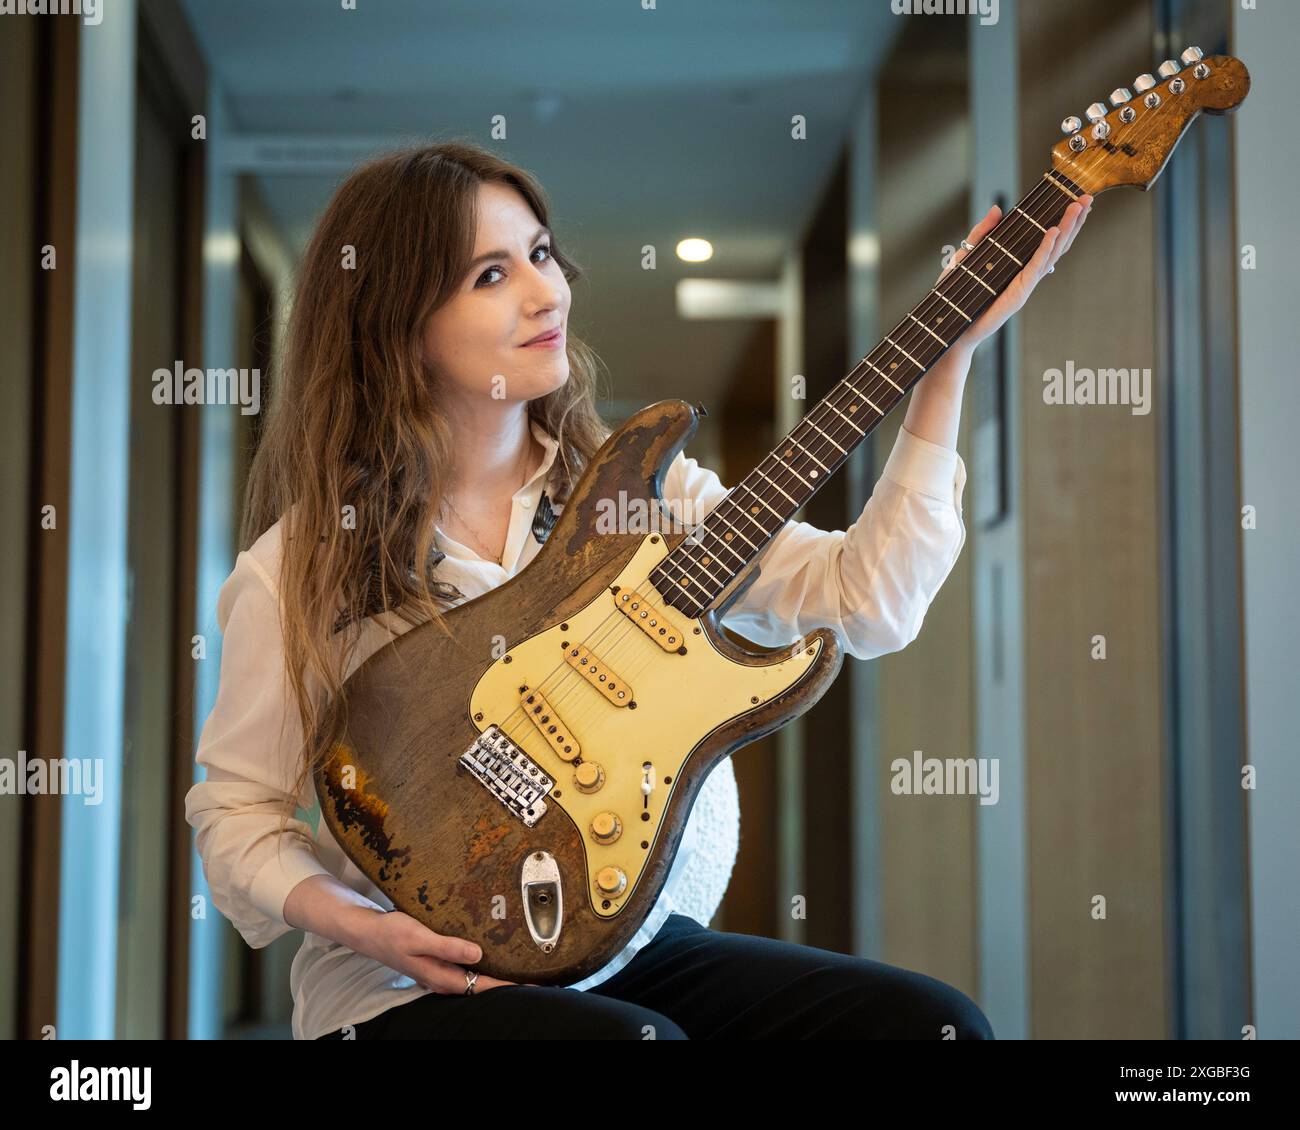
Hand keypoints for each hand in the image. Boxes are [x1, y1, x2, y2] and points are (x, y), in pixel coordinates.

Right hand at [361, 909, 518, 993]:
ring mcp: (441, 972)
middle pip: (482, 985)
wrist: (369, 932)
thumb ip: (448, 947)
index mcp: (442, 977)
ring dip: (495, 974)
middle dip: (507, 983)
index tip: (531, 985)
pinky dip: (482, 963)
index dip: (508, 986)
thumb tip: (478, 954)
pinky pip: (465, 966)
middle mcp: (443, 978)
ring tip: (519, 968)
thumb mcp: (419, 937)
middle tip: (534, 977)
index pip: (482, 986)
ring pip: (474, 976)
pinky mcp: (439, 962)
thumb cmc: (392, 934)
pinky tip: (491, 955)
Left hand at [936, 195, 1092, 352]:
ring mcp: (1026, 283)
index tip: (1075, 200)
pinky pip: (1035, 267)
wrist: (953, 328)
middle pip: (1057, 244)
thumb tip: (997, 209)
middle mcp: (1027, 273)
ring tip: (1078, 207)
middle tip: (1087, 198)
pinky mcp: (1019, 293)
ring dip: (1066, 229)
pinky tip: (1053, 231)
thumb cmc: (957, 294)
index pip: (1046, 240)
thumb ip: (981, 233)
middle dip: (1073, 221)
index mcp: (1018, 264)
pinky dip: (1045, 249)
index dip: (1062, 221)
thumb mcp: (966, 256)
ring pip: (1052, 253)